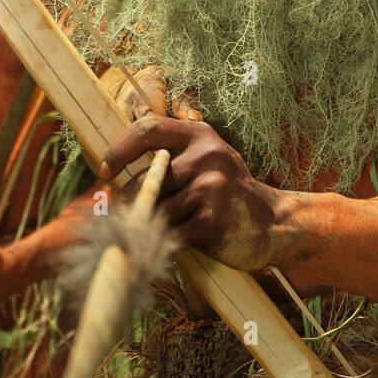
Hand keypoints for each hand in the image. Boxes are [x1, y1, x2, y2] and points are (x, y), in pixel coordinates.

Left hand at [99, 117, 282, 272]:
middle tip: (123, 218)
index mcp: (199, 135)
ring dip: (149, 228)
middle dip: (132, 203)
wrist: (272, 222)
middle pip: (148, 179)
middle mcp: (206, 155)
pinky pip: (171, 235)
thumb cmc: (227, 193)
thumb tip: (116, 179)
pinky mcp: (212, 220)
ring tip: (151, 235)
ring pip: (157, 210)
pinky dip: (165, 244)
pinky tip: (170, 247)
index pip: (148, 130)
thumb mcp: (205, 162)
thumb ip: (171, 161)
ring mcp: (211, 187)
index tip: (104, 170)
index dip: (120, 149)